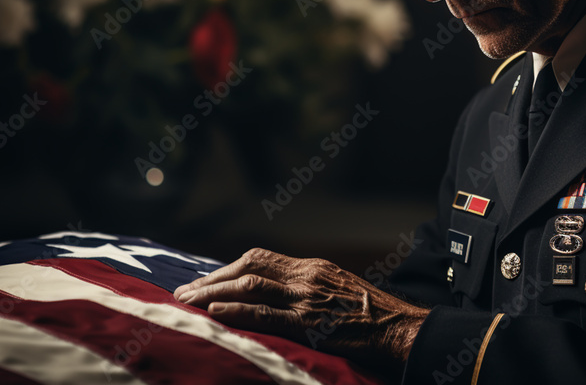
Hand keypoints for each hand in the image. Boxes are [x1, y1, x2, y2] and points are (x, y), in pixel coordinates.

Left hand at [173, 248, 428, 376]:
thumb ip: (310, 289)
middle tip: (185, 291)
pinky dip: (238, 311)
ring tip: (188, 301)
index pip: (260, 258)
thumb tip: (280, 296)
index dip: (228, 269)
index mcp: (312, 267)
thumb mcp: (340, 291)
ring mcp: (307, 297)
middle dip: (213, 278)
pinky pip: (267, 313)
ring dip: (214, 292)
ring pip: (252, 285)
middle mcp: (306, 275)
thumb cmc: (373, 316)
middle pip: (249, 265)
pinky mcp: (310, 321)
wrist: (400, 327)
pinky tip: (216, 313)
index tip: (206, 280)